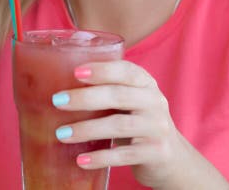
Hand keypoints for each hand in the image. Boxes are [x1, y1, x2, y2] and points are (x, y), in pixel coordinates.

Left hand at [51, 60, 188, 188]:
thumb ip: (108, 91)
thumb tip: (58, 84)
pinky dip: (100, 158)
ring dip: (87, 129)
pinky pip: (124, 155)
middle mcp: (155, 102)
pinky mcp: (156, 153)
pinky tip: (81, 160)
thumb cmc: (138, 122)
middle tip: (57, 101)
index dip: (102, 69)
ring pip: (119, 126)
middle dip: (86, 98)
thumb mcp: (131, 101)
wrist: (171, 157)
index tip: (76, 72)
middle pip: (119, 96)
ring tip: (62, 133)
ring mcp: (157, 128)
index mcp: (146, 83)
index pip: (126, 70)